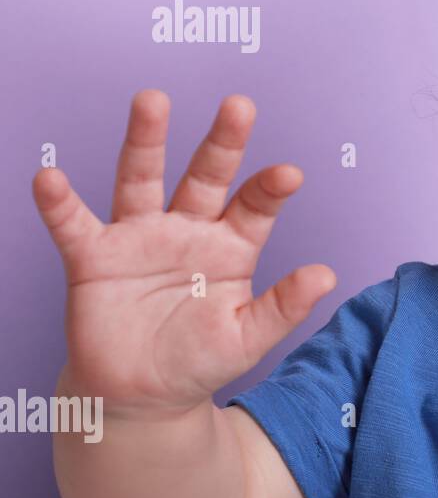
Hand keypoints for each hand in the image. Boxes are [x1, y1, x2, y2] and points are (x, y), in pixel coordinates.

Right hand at [32, 90, 337, 413]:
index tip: (290, 174)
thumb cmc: (199, 360)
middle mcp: (188, 229)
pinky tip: (50, 179)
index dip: (270, 189)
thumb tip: (327, 275)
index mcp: (232, 245)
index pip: (255, 206)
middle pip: (206, 176)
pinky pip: (74, 224)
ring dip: (146, 141)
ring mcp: (140, 237)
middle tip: (239, 105)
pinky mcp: (94, 258)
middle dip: (222, 142)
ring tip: (153, 101)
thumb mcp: (248, 339)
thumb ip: (284, 307)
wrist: (141, 396)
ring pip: (142, 179)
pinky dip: (60, 203)